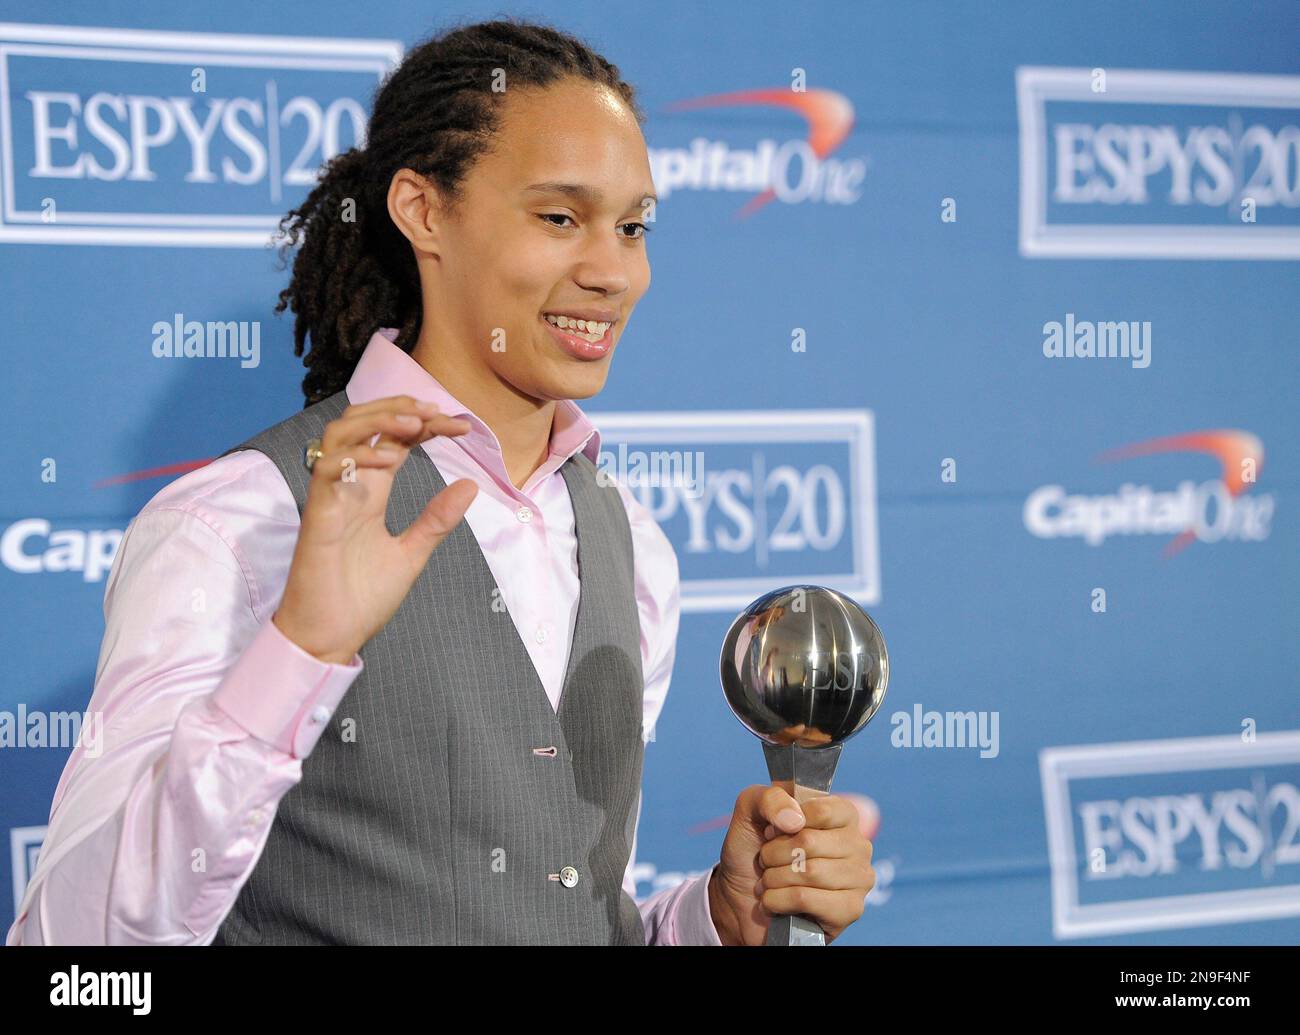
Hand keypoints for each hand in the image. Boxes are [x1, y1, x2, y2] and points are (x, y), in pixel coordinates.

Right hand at [273, 395, 477, 663]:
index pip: (395, 440)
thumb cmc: (361, 598)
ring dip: (377, 421)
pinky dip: (357, 457)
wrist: (331, 637)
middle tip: (437, 412)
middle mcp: (350, 486)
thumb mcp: (412, 554)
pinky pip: (327, 469)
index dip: (424, 423)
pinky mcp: (317, 515)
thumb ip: (437, 520)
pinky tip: (389, 463)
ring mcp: (331, 497)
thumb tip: (471, 485)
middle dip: (399, 408)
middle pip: (363, 422)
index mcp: (371, 492)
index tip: (461, 426)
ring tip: (415, 425)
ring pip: (340, 433)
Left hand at [708, 785, 874, 945]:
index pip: (821, 810)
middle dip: (774, 854)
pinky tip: (773, 902)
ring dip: (773, 878)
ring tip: (768, 882)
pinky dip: (778, 900)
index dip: (785, 822)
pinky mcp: (851, 910)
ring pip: (809, 873)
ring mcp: (860, 878)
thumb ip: (769, 799)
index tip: (771, 832)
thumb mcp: (751, 810)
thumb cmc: (753, 850)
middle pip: (810, 842)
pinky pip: (807, 899)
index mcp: (842, 814)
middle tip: (765, 861)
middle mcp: (858, 843)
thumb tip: (794, 820)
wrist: (742, 898)